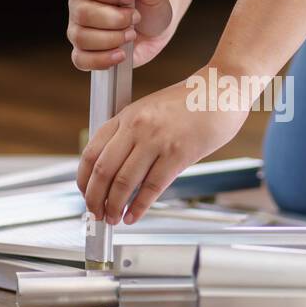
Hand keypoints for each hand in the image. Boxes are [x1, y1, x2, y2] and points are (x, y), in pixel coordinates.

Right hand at [67, 0, 173, 69]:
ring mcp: (78, 28)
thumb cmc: (148, 2)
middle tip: (135, 17)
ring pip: (81, 38)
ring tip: (131, 34)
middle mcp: (78, 2)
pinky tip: (121, 53)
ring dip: (113, 38)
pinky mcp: (83, 52)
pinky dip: (103, 59)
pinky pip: (80, 60)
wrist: (155, 27)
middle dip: (115, 19)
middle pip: (81, 13)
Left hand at [78, 75, 249, 224]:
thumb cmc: (192, 101)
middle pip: (103, 171)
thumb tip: (117, 169)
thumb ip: (132, 134)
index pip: (91, 152)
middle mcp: (137, 126)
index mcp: (126, 115)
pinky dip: (139, 207)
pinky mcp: (178, 154)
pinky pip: (151, 187)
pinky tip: (133, 215)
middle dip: (94, 198)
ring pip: (123, 182)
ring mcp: (156, 140)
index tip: (85, 193)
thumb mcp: (151, 109)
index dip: (83, 179)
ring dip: (114, 206)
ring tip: (113, 218)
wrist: (222, 89)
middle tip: (95, 212)